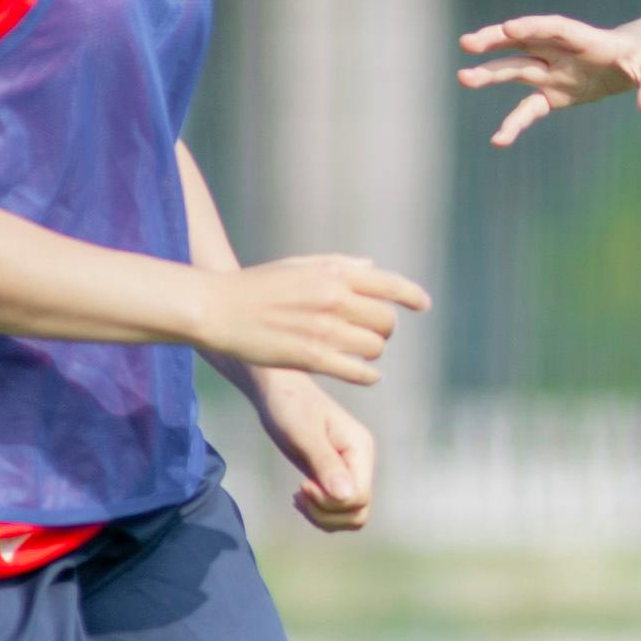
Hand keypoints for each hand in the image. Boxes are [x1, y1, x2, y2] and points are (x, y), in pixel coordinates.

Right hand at [193, 253, 427, 385]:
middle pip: (385, 319)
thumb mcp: (299, 265)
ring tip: (363, 352)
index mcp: (333, 273)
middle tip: (377, 333)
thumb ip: (339, 265)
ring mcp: (323, 329)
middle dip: (386, 328)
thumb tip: (372, 268)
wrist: (218, 309)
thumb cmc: (257, 285)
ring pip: (374, 346)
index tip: (423, 305)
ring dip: (374, 351)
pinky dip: (368, 375)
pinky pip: (357, 371)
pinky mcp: (311, 357)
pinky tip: (368, 375)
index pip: (389, 284)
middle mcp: (334, 298)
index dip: (412, 295)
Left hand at [256, 373, 379, 534]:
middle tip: (299, 495)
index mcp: (361, 449)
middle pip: (358, 512)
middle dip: (327, 514)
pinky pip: (337, 508)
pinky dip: (319, 511)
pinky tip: (300, 496)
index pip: (360, 497)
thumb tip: (346, 497)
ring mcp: (350, 470)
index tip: (302, 485)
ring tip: (298, 497)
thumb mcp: (304, 433)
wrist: (278, 387)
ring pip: (350, 515)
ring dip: (322, 515)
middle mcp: (361, 462)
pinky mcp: (335, 475)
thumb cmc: (288, 404)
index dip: (330, 502)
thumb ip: (325, 464)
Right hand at [459, 13, 640, 146]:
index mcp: (588, 40)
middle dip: (497, 41)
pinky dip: (515, 123)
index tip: (511, 28)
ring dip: (490, 73)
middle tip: (468, 44)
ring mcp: (555, 72)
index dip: (534, 26)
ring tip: (463, 78)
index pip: (556, 28)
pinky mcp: (555, 94)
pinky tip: (499, 141)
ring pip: (516, 68)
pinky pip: (529, 108)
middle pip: (524, 41)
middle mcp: (564, 52)